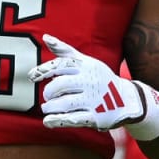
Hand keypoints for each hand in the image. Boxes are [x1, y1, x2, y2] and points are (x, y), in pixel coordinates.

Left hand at [28, 35, 158, 133]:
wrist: (127, 99)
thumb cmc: (99, 78)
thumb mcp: (86, 62)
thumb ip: (65, 51)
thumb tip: (46, 37)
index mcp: (86, 67)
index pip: (61, 65)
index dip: (43, 71)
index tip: (31, 77)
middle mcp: (90, 82)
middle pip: (61, 85)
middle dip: (49, 92)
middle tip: (47, 96)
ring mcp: (93, 100)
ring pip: (65, 103)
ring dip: (51, 107)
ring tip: (47, 108)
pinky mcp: (96, 117)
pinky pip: (73, 119)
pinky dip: (58, 121)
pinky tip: (47, 121)